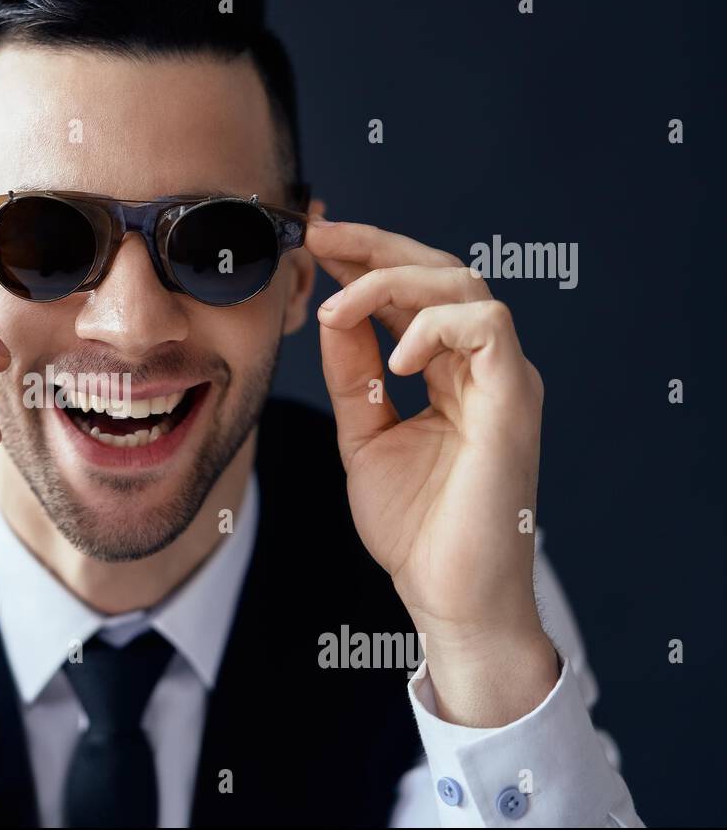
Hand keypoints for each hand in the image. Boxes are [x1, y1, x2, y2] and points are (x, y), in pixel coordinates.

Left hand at [309, 220, 557, 726]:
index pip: (413, 294)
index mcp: (449, 374)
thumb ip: (351, 376)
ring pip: (463, 286)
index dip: (366, 260)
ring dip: (393, 282)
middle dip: (377, 246)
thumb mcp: (363, 436)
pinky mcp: (514, 401)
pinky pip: (487, 327)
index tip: (314, 243)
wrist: (446, 594)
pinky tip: (391, 359)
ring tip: (338, 307)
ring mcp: (503, 381)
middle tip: (321, 235)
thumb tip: (331, 315)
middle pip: (442, 272)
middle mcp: (482, 368)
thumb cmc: (415, 527)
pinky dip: (433, 328)